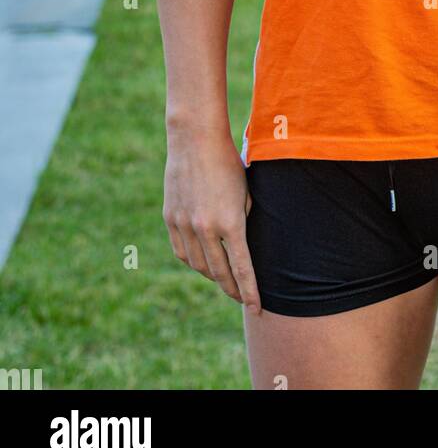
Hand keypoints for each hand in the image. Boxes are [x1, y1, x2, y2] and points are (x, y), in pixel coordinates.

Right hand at [163, 128, 260, 312]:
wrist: (195, 140)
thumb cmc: (228, 163)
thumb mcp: (246, 193)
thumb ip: (245, 221)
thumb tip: (243, 247)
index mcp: (230, 222)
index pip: (242, 269)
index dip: (249, 292)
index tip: (256, 308)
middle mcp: (205, 229)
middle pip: (220, 273)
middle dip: (233, 289)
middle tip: (242, 299)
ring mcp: (184, 225)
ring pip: (198, 265)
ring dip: (213, 276)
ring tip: (224, 280)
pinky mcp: (171, 219)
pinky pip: (182, 252)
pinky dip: (193, 262)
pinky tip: (202, 264)